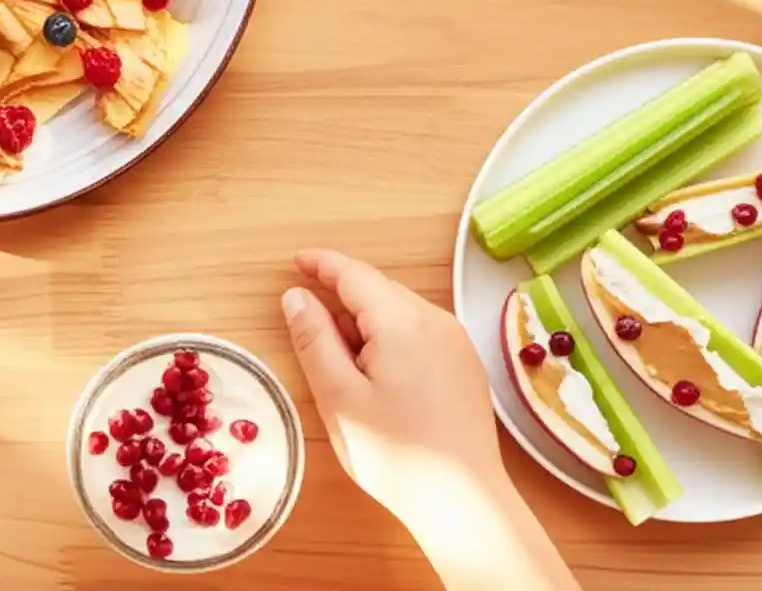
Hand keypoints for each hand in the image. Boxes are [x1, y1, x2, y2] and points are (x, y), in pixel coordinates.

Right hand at [281, 251, 579, 590]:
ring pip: (400, 312)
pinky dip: (390, 337)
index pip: (354, 274)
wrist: (462, 500)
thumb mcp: (338, 396)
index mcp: (402, 322)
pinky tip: (377, 373)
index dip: (322, 264)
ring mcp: (456, 342)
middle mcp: (435, 320)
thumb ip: (314, 339)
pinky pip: (420, 332)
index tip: (296, 262)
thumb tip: (296, 297)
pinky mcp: (465, 365)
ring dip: (366, 321)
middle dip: (342, 296)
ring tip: (342, 360)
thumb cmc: (394, 453)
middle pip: (379, 290)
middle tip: (309, 324)